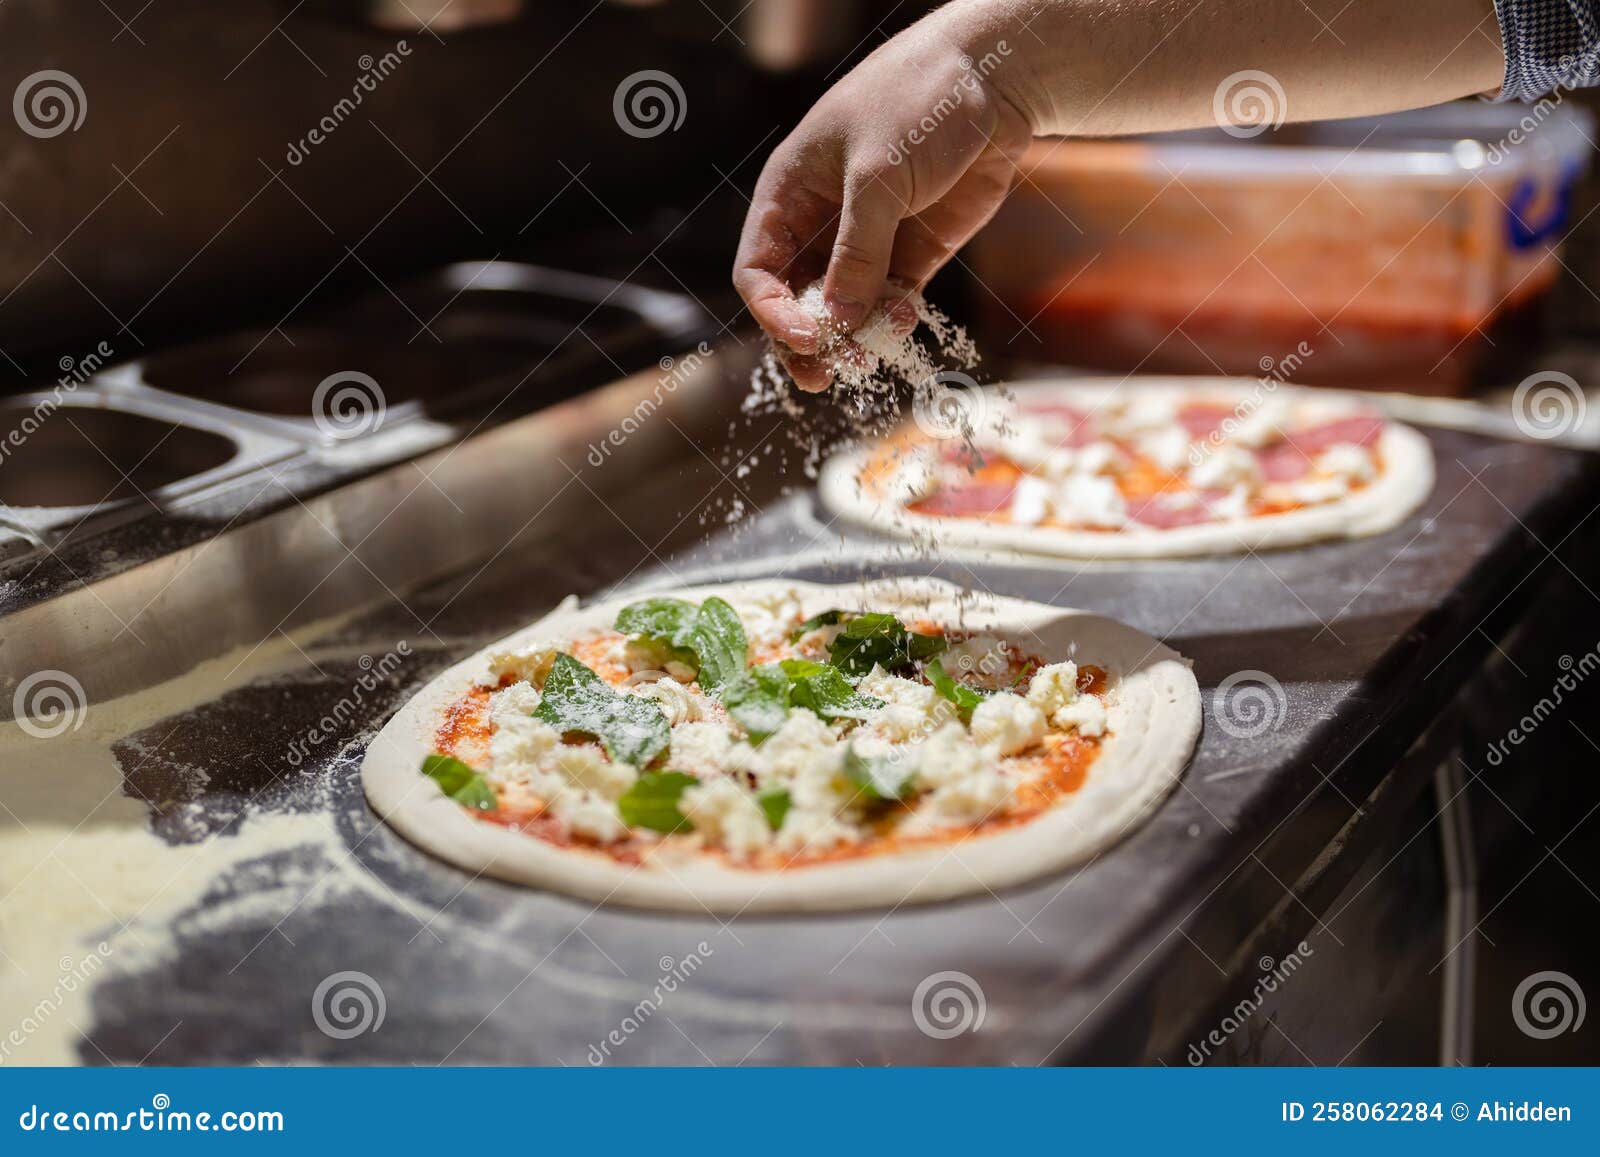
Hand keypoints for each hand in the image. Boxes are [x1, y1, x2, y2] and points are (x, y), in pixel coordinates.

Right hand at [733, 17, 1033, 390]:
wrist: (993, 80)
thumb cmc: (918, 102)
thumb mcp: (877, 174)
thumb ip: (858, 251)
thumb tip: (839, 321)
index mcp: (790, 194)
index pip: (758, 269)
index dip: (771, 311)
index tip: (803, 339)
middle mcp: (821, 221)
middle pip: (796, 299)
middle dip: (808, 339)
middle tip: (825, 375)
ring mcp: (866, 238)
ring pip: (844, 307)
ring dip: (853, 336)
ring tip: (870, 354)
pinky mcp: (912, 250)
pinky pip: (890, 300)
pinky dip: (893, 319)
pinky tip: (906, 321)